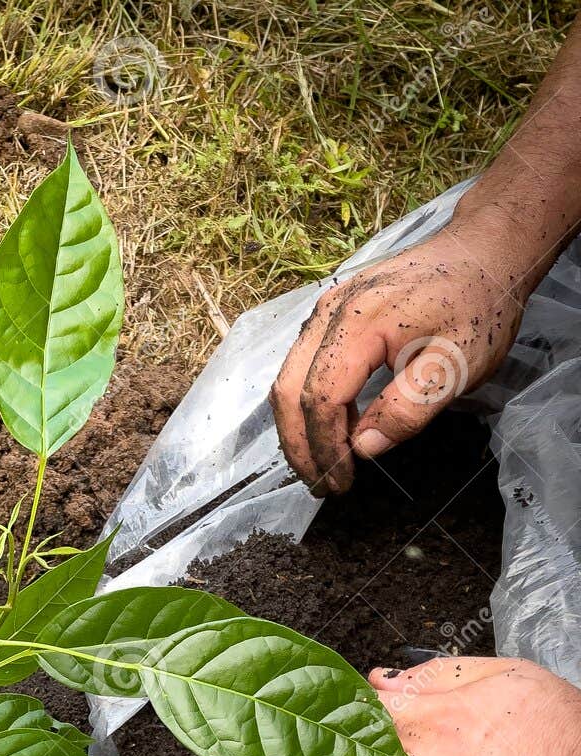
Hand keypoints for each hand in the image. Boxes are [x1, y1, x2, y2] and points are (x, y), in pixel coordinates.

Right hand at [269, 212, 532, 495]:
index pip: (320, 399)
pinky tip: (330, 426)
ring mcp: (327, 307)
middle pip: (290, 390)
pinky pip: (302, 362)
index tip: (341, 484)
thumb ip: (409, 408)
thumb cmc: (479, 306)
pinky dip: (306, 401)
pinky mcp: (333, 310)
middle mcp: (331, 312)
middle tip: (321, 485)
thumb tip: (363, 448)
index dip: (324, 448)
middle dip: (300, 445)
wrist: (485, 251)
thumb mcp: (457, 366)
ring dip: (298, 427)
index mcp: (358, 326)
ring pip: (288, 377)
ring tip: (321, 464)